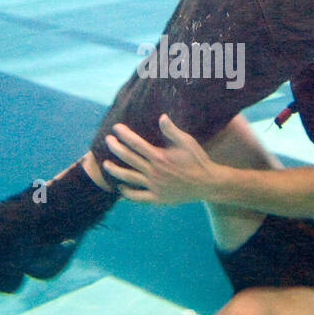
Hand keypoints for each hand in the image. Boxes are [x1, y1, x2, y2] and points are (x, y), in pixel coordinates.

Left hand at [102, 115, 221, 204]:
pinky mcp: (157, 198)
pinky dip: (127, 193)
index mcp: (160, 157)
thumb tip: (162, 117)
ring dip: (115, 170)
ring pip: (128, 177)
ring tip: (105, 164)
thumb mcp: (188, 142)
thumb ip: (172, 131)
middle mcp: (154, 171)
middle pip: (128, 158)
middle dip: (115, 147)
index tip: (116, 128)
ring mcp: (154, 186)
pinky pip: (137, 197)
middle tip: (107, 140)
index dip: (124, 134)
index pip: (136, 143)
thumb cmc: (198, 160)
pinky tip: (120, 187)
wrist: (208, 184)